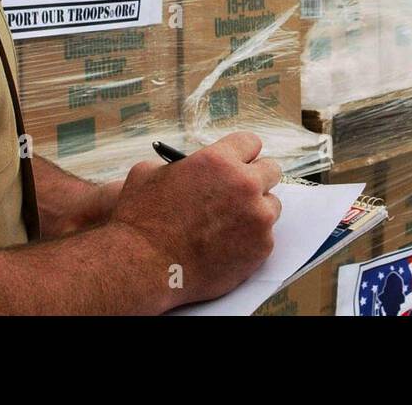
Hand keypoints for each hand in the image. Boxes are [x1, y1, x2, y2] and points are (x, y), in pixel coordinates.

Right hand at [111, 132, 281, 309]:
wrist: (142, 267)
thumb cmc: (139, 220)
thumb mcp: (148, 173)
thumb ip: (178, 165)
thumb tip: (188, 166)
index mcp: (219, 160)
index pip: (250, 143)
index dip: (242, 153)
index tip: (239, 162)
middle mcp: (244, 184)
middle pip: (271, 170)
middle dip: (256, 179)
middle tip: (240, 192)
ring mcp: (256, 217)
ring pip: (271, 206)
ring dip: (256, 211)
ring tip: (230, 224)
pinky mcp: (261, 247)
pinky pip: (266, 237)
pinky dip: (251, 241)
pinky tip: (227, 247)